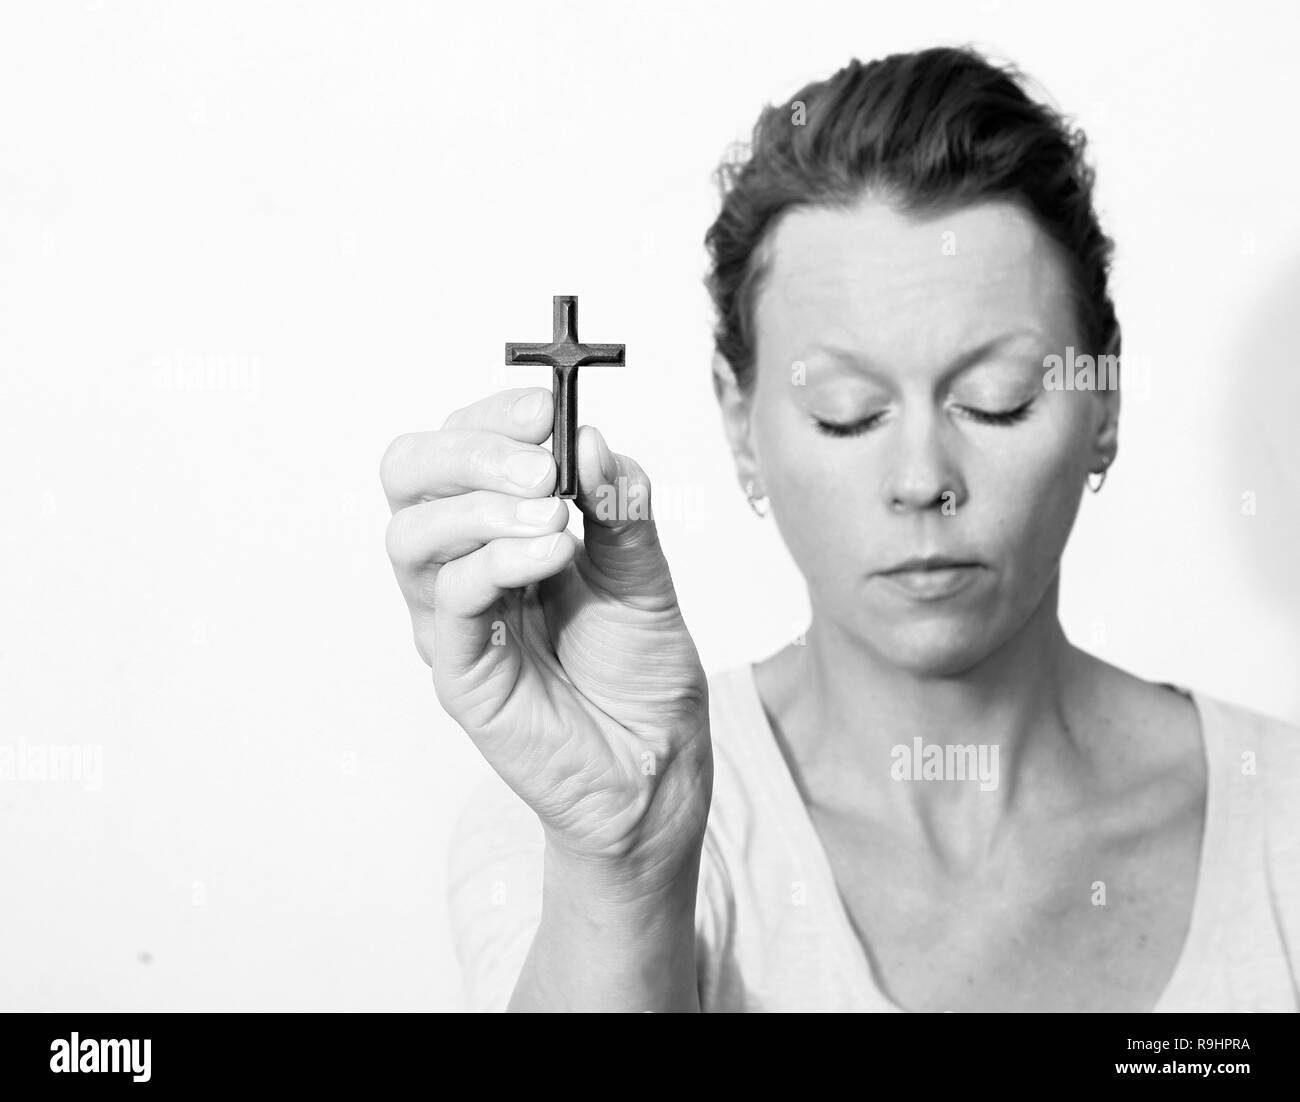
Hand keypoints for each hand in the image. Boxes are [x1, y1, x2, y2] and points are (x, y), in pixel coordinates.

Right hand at [381, 387, 711, 883]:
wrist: (656, 763)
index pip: (454, 447)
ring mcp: (453, 619)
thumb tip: (590, 439)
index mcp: (497, 529)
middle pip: (407, 476)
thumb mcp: (644, 569)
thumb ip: (619, 505)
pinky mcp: (459, 671)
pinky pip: (449, 599)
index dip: (488, 418)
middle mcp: (461, 566)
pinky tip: (553, 554)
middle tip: (541, 463)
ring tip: (556, 519)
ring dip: (481, 507)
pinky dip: (496, 562)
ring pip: (411, 534)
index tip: (543, 409)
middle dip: (467, 450)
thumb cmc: (642, 668)